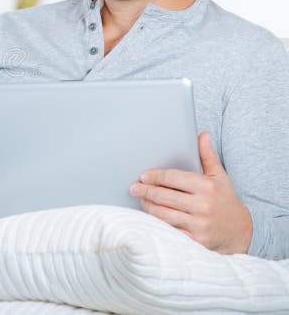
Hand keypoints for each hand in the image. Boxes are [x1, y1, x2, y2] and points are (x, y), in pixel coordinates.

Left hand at [129, 131, 252, 253]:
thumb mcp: (220, 176)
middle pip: (165, 196)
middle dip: (146, 191)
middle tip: (134, 188)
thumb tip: (203, 134)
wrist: (241, 231)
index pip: (173, 178)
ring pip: (164, 214)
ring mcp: (199, 224)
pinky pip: (170, 231)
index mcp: (207, 187)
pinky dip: (157, 224)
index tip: (143, 176)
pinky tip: (149, 217)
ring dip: (148, 207)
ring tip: (140, 200)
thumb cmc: (225, 200)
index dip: (155, 176)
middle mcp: (203, 205)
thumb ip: (208, 155)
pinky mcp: (196, 241)